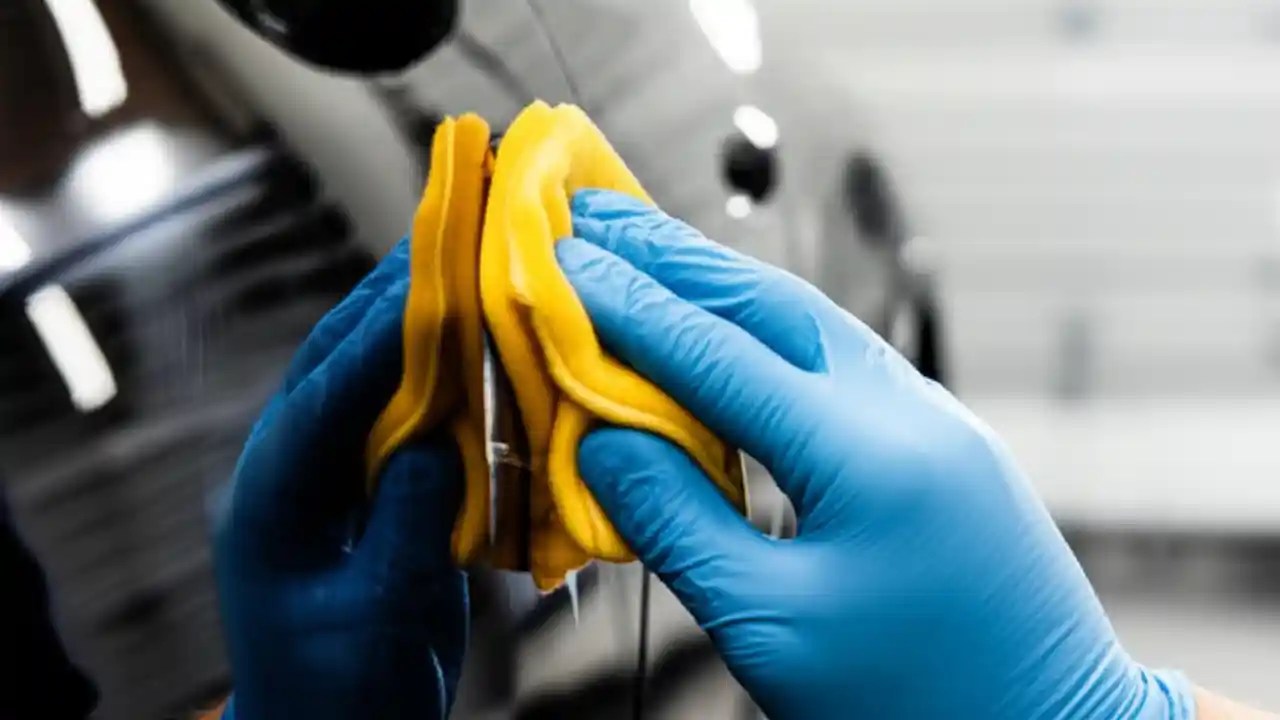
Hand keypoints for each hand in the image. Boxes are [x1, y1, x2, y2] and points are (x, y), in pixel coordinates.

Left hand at [213, 239, 466, 719]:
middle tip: (454, 232)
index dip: (386, 334)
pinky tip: (477, 346)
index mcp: (273, 498)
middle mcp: (289, 469)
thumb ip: (412, 522)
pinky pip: (393, 412)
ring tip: (465, 262)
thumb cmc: (344, 691)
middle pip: (336, 359)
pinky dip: (433, 372)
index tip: (442, 280)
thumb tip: (444, 437)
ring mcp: (322, 475)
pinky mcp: (360, 487)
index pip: (327, 392)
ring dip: (410, 321)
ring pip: (362, 375)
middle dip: (392, 296)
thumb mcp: (384, 615)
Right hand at [557, 190, 1194, 718]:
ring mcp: (930, 417)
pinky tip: (725, 323)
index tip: (557, 259)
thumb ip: (678, 523)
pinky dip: (763, 325)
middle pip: (766, 303)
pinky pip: (836, 355)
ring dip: (717, 277)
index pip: (714, 353)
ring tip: (643, 245)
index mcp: (865, 454)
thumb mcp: (772, 625)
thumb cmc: (916, 701)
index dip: (625, 304)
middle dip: (669, 252)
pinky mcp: (937, 438)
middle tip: (592, 211)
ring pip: (807, 318)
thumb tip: (601, 445)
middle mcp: (906, 410)